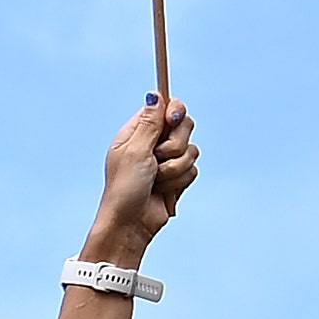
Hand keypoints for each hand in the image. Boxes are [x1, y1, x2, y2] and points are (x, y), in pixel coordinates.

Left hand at [92, 92, 200, 262]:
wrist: (131, 223)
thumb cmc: (125, 188)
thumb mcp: (134, 151)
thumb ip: (150, 124)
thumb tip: (155, 95)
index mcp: (137, 132)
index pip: (165, 107)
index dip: (174, 110)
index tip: (172, 119)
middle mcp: (153, 143)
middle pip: (184, 126)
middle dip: (173, 146)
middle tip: (156, 159)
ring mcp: (166, 160)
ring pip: (191, 151)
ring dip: (174, 169)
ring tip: (155, 180)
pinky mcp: (177, 177)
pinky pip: (193, 170)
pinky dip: (179, 181)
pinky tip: (163, 191)